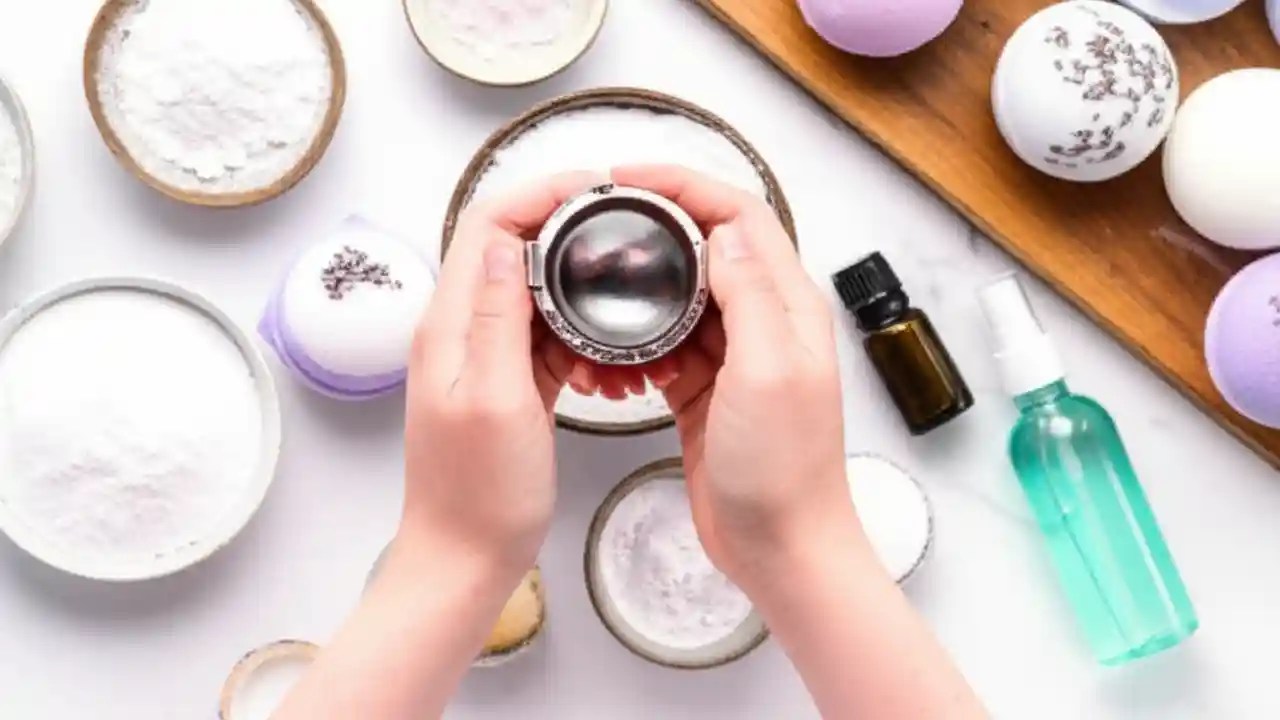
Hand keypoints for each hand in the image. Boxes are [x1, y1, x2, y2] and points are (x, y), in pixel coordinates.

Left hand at [396, 171, 605, 580]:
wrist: (462, 559)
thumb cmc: (478, 495)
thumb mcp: (495, 399)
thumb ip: (497, 317)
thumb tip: (507, 240)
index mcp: (449, 325)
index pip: (487, 223)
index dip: (540, 193)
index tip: (597, 191)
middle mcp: (458, 331)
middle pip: (511, 247)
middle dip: (568, 231)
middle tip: (624, 236)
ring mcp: (480, 357)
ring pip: (532, 291)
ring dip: (577, 291)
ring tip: (623, 306)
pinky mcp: (502, 382)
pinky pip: (541, 336)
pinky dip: (575, 337)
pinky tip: (603, 364)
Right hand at [610, 165, 865, 595]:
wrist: (781, 548)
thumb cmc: (783, 470)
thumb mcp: (768, 370)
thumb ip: (751, 293)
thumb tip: (722, 228)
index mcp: (788, 307)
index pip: (740, 215)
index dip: (686, 185)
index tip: (630, 180)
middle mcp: (766, 323)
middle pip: (708, 248)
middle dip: (655, 228)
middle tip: (600, 223)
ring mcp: (736, 358)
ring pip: (682, 298)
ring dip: (641, 291)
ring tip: (595, 290)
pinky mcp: (708, 391)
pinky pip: (667, 347)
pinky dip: (636, 344)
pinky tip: (610, 356)